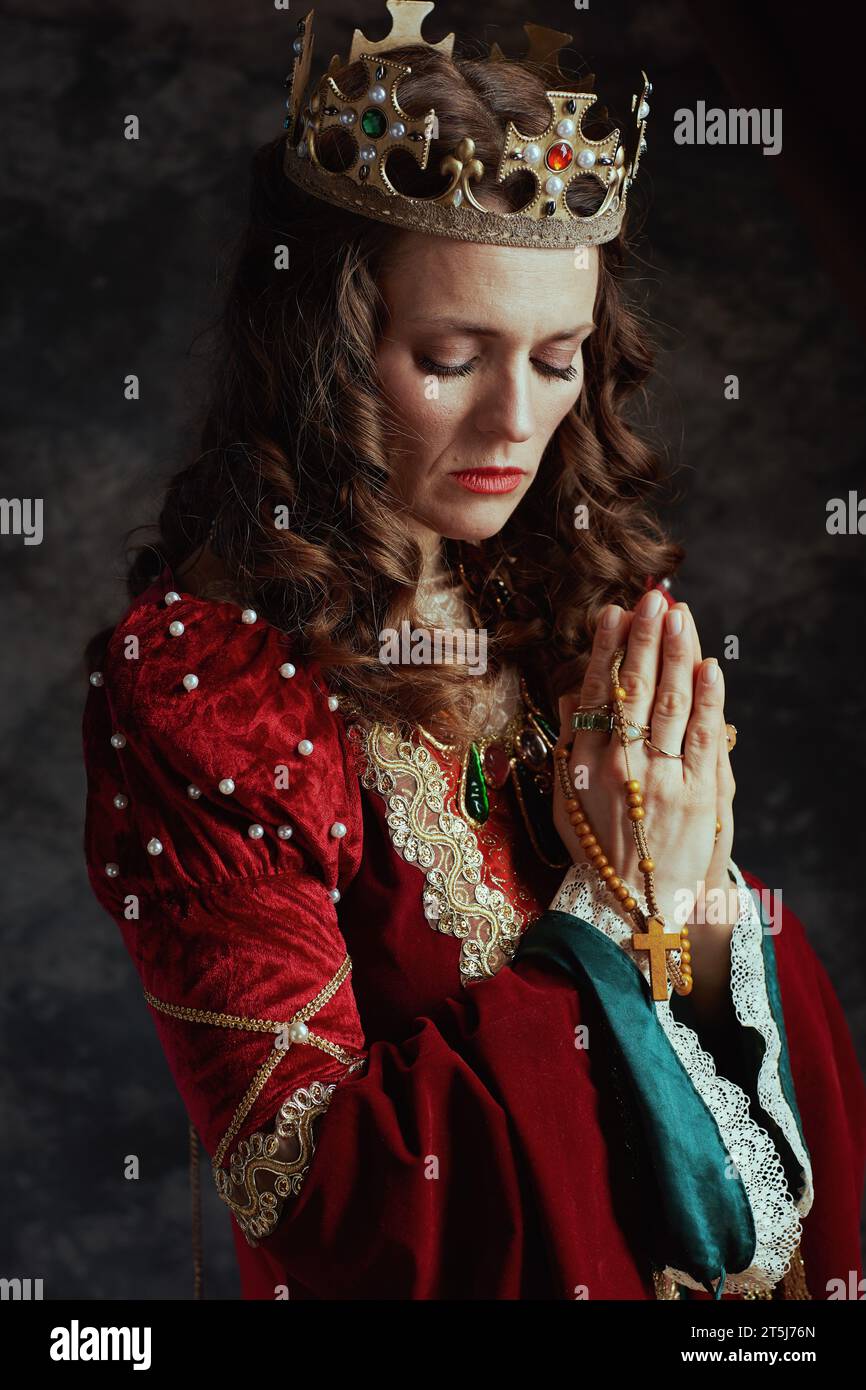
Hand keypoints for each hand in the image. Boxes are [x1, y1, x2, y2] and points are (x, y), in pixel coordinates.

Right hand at [554, 590, 735, 928]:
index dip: (606, 650)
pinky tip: (709, 666)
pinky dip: (710, 699)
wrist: (639, 907)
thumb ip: (569, 742)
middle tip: (652, 598)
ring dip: (677, 655)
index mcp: (588, 764)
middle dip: (646, 639)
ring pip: (672, 705)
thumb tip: (570, 691)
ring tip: (679, 615)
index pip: (597, 694)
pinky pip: (706, 738)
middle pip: (637, 690)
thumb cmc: (599, 849)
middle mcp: (625, 766)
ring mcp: (665, 779)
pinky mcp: (702, 794)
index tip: (613, 613)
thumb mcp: (567, 798)